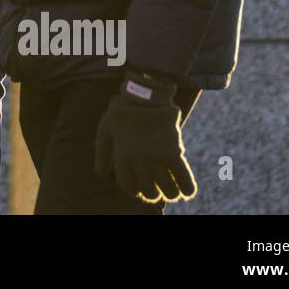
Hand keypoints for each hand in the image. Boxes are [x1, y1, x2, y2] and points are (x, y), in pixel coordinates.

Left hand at [94, 71, 196, 203]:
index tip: (138, 189)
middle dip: (152, 194)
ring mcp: (156, 156)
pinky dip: (187, 188)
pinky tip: (186, 192)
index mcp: (122, 155)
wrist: (145, 94)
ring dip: (169, 194)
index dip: (134, 190)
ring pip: (166, 188)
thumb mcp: (105, 127)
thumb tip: (101, 173)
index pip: (128, 185)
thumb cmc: (122, 110)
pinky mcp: (173, 151)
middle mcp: (139, 159)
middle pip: (148, 189)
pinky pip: (183, 176)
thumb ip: (102, 151)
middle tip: (155, 190)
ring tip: (171, 193)